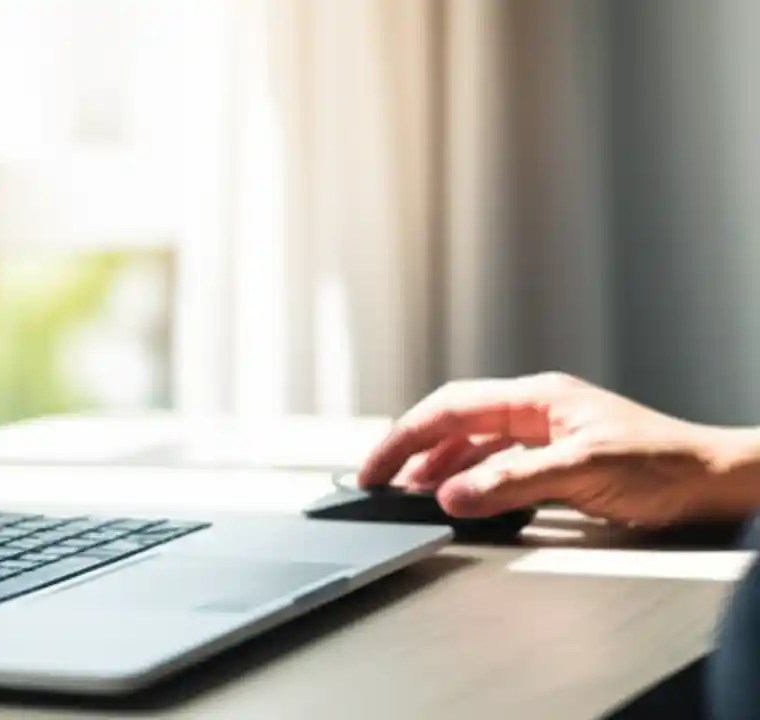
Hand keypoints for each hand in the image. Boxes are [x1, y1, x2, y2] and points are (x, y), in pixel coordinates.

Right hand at [357, 372, 759, 525]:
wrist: (719, 483)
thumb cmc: (666, 466)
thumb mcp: (582, 472)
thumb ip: (511, 483)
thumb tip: (451, 494)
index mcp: (537, 397)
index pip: (451, 408)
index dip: (405, 437)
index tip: (375, 467)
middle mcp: (536, 411)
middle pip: (454, 423)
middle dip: (411, 451)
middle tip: (376, 481)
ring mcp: (545, 437)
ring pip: (472, 447)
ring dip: (437, 470)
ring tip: (408, 495)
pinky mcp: (556, 464)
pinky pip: (495, 468)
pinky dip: (468, 484)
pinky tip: (458, 501)